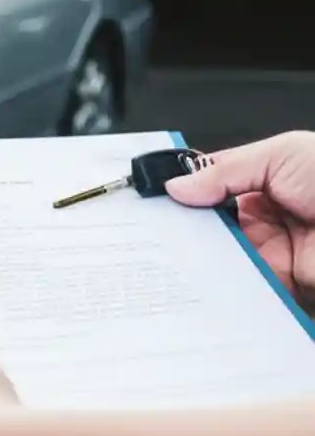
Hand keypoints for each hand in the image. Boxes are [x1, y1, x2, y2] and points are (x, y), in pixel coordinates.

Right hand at [166, 131, 314, 311]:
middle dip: (184, 222)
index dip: (182, 188)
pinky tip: (203, 270)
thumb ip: (226, 170)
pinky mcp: (279, 279)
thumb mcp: (282, 155)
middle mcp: (264, 213)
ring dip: (201, 250)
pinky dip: (223, 278)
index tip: (152, 195)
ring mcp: (270, 247)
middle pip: (208, 220)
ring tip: (173, 246)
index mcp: (265, 177)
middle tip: (155, 223)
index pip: (211, 182)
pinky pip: (242, 280)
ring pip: (220, 251)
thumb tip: (177, 185)